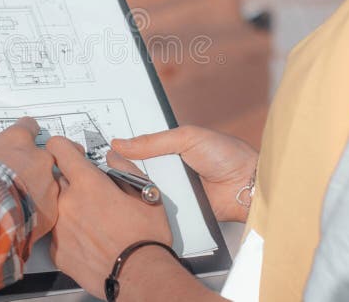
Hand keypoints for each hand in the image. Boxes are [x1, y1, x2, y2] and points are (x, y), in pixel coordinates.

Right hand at [0, 117, 57, 243]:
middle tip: (18, 179)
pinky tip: (22, 221)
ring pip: (50, 184)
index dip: (24, 134)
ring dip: (37, 191)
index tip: (19, 142)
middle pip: (44, 156)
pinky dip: (38, 215)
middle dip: (34, 166)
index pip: (29, 126)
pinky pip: (49, 210)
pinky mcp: (51, 209)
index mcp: (17, 140)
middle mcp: (38, 158)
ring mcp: (48, 183)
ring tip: (18, 204)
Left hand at [46, 138, 171, 297]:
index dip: (64, 147)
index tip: (70, 153)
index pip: (58, 148)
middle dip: (69, 179)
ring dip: (66, 207)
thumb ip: (124, 168)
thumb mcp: (144, 192)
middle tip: (88, 191)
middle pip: (54, 177)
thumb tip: (112, 157)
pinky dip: (66, 232)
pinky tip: (85, 238)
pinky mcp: (56, 251)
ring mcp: (58, 227)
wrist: (140, 275)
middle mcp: (66, 202)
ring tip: (89, 219)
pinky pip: (55, 233)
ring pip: (53, 206)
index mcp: (87, 183)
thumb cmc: (145, 236)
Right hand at [112, 126, 257, 222]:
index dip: (121, 147)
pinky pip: (157, 208)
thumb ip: (154, 141)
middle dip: (121, 169)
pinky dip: (148, 207)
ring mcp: (172, 190)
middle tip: (100, 168)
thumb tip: (120, 143)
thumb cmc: (226, 154)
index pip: (139, 146)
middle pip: (137, 169)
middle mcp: (168, 168)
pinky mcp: (177, 210)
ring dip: (133, 189)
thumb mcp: (188, 138)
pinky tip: (132, 204)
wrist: (249, 187)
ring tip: (110, 187)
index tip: (99, 147)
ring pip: (143, 190)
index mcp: (170, 147)